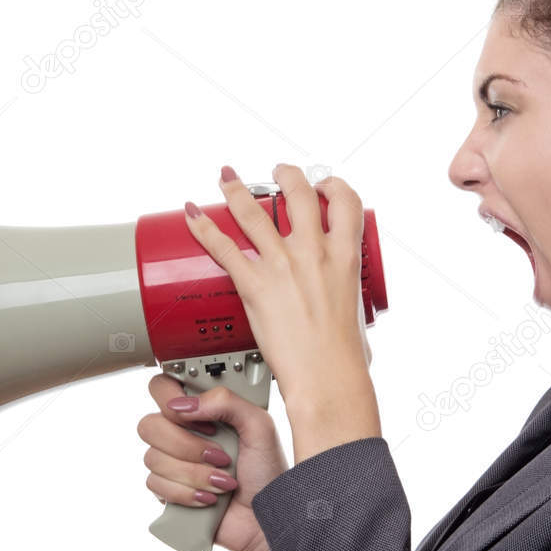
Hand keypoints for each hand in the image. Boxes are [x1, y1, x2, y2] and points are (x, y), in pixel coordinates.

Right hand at [137, 371, 289, 550]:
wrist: (265, 521)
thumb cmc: (268, 475)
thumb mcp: (259, 427)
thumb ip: (226, 401)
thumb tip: (184, 404)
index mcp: (203, 411)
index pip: (162, 388)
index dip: (171, 400)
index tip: (199, 419)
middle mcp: (184, 434)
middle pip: (149, 425)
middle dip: (187, 446)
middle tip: (220, 456)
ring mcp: (174, 463)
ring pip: (152, 458)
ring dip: (194, 474)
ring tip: (223, 483)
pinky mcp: (169, 490)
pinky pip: (155, 485)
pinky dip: (186, 493)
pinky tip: (209, 498)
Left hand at [181, 164, 372, 410]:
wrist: (326, 377)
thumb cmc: (344, 357)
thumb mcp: (357, 315)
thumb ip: (347, 302)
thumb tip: (346, 313)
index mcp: (344, 256)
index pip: (345, 201)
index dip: (333, 186)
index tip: (324, 186)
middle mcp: (313, 251)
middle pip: (297, 192)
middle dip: (285, 175)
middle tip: (275, 173)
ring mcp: (281, 264)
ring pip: (252, 211)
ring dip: (236, 189)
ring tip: (227, 179)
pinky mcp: (254, 284)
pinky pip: (222, 246)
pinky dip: (203, 228)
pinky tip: (192, 216)